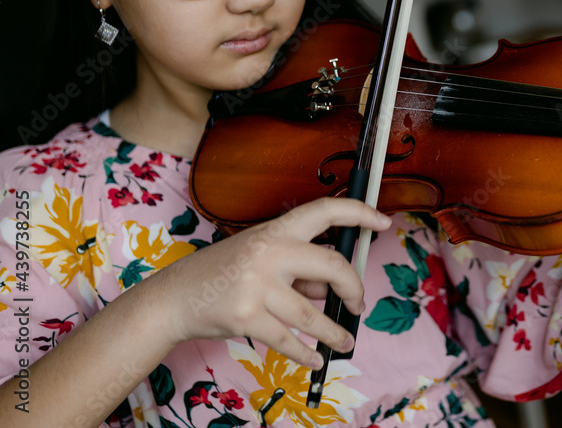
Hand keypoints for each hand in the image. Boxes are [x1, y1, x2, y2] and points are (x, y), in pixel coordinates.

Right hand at [149, 198, 392, 368]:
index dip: (358, 212)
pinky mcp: (246, 315)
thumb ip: (297, 268)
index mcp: (276, 230)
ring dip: (333, 332)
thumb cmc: (223, 274)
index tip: (382, 221)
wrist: (173, 297)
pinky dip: (306, 352)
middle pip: (332, 266)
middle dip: (354, 289)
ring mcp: (257, 284)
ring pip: (313, 314)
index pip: (324, 210)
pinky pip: (288, 339)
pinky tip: (315, 357)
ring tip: (345, 341)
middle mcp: (269, 252)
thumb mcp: (261, 257)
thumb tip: (332, 291)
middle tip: (358, 304)